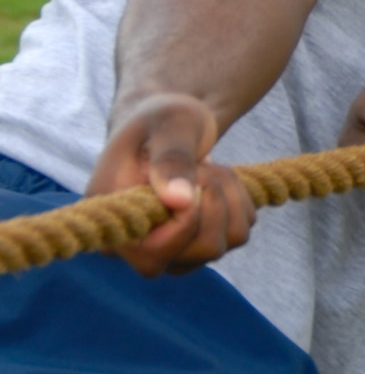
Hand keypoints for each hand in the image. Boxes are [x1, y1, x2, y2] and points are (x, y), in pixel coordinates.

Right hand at [88, 93, 253, 275]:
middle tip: (201, 166)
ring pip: (223, 244)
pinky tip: (215, 181)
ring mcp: (171, 250)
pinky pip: (239, 234)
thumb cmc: (162, 119)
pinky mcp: (199, 245)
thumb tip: (178, 201)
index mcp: (116, 221)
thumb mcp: (169, 125)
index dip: (185, 222)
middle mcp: (138, 247)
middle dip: (215, 200)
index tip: (193, 177)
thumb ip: (172, 159)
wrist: (170, 126)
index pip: (153, 254)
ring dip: (229, 198)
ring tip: (207, 169)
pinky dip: (239, 202)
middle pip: (201, 251)